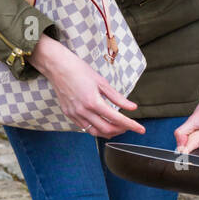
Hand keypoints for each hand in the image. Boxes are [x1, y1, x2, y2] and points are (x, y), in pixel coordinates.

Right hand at [29, 34, 144, 136]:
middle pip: (106, 129)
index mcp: (93, 102)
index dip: (131, 125)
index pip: (117, 119)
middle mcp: (83, 111)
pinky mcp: (69, 114)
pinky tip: (102, 123)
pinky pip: (84, 127)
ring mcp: (74, 114)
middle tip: (129, 127)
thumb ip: (117, 97)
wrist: (58, 67)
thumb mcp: (102, 82)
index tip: (140, 129)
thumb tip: (132, 107)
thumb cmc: (79, 70)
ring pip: (94, 132)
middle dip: (120, 130)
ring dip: (108, 132)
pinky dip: (96, 128)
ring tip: (118, 127)